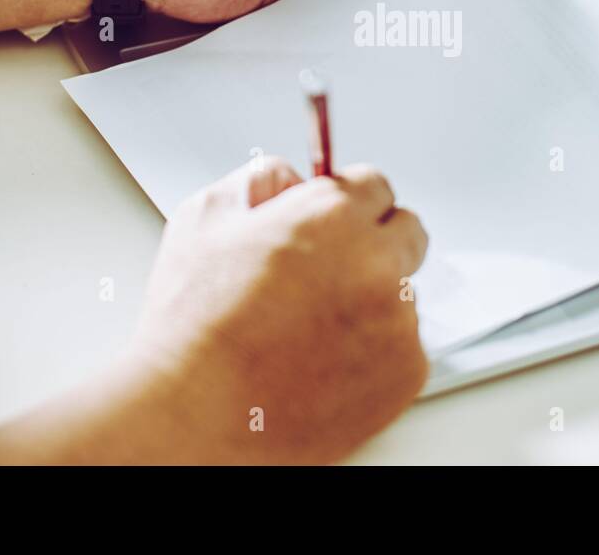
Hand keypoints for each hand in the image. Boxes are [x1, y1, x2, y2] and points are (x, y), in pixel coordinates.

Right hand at [129, 157, 429, 464]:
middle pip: (406, 233)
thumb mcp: (203, 219)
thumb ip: (260, 180)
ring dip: (371, 302)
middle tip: (328, 273)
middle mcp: (376, 263)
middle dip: (374, 244)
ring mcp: (397, 321)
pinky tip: (324, 363)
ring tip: (308, 331)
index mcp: (332, 217)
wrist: (195, 420)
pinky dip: (374, 353)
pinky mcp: (406, 374)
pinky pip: (403, 347)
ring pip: (403, 294)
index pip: (376, 185)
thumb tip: (292, 179)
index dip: (348, 203)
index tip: (337, 220)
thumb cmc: (192, 328)